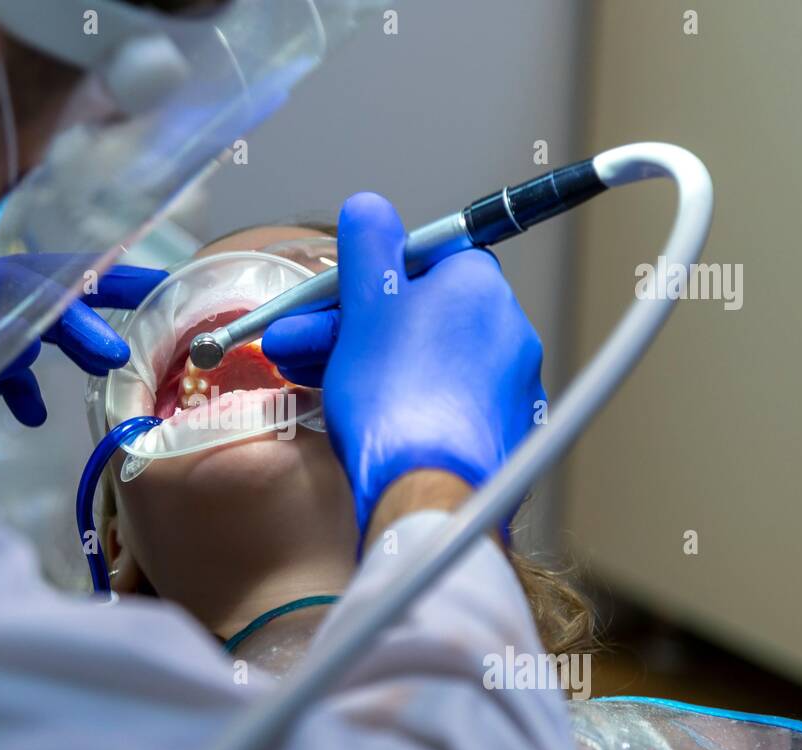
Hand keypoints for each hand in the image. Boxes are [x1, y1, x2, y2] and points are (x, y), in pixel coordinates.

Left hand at [0, 255, 165, 425]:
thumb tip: (15, 345)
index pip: (13, 287)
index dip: (73, 297)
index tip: (123, 320)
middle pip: (26, 296)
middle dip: (90, 296)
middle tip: (156, 298)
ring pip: (15, 330)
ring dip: (63, 340)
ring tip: (110, 360)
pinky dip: (18, 382)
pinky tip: (32, 412)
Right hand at [264, 193, 545, 533]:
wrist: (428, 492)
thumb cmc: (396, 397)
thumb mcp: (365, 304)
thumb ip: (367, 248)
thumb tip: (371, 206)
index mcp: (479, 286)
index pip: (421, 258)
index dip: (364, 277)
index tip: (327, 297)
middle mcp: (507, 331)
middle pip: (416, 313)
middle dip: (347, 325)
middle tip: (293, 342)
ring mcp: (509, 388)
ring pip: (424, 360)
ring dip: (364, 362)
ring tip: (308, 381)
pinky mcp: (501, 435)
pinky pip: (443, 402)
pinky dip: (402, 402)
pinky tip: (360, 416)